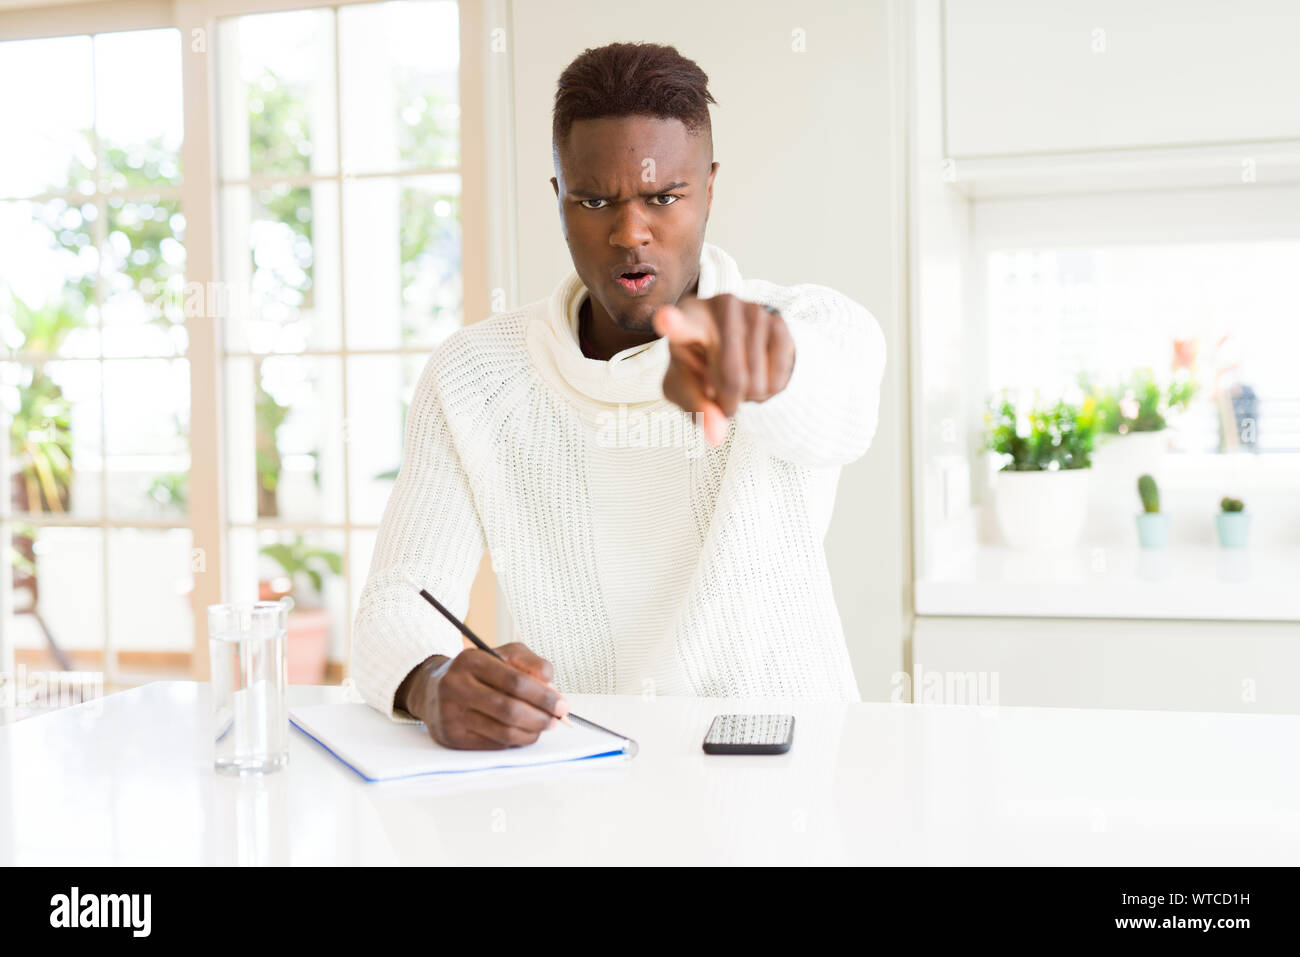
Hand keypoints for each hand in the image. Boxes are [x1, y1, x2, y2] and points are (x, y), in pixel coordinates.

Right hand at [398, 642, 569, 749]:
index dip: (543, 696)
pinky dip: (514, 740)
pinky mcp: (451, 737)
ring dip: (531, 732)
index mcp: (471, 661)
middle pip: (510, 710)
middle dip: (541, 717)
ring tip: (543, 727)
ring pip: (503, 732)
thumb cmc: (478, 671)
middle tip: (556, 720)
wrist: (433, 689)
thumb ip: (531, 664)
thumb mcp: (504, 655)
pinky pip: (493, 744)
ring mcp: (451, 714)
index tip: (562, 704)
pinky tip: (521, 732)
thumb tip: (552, 687)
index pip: (515, 682)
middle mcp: (456, 687)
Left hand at [653, 293, 795, 446]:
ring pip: (756, 382)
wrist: (738, 347)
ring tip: (740, 379)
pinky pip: (777, 378)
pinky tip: (760, 374)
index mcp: (688, 318)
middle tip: (723, 400)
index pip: (680, 324)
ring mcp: (755, 311)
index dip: (673, 323)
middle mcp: (721, 305)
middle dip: (728, 402)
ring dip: (749, 396)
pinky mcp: (780, 323)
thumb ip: (697, 410)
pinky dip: (768, 390)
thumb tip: (717, 435)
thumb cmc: (700, 368)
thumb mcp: (688, 389)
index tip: (665, 318)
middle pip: (730, 376)